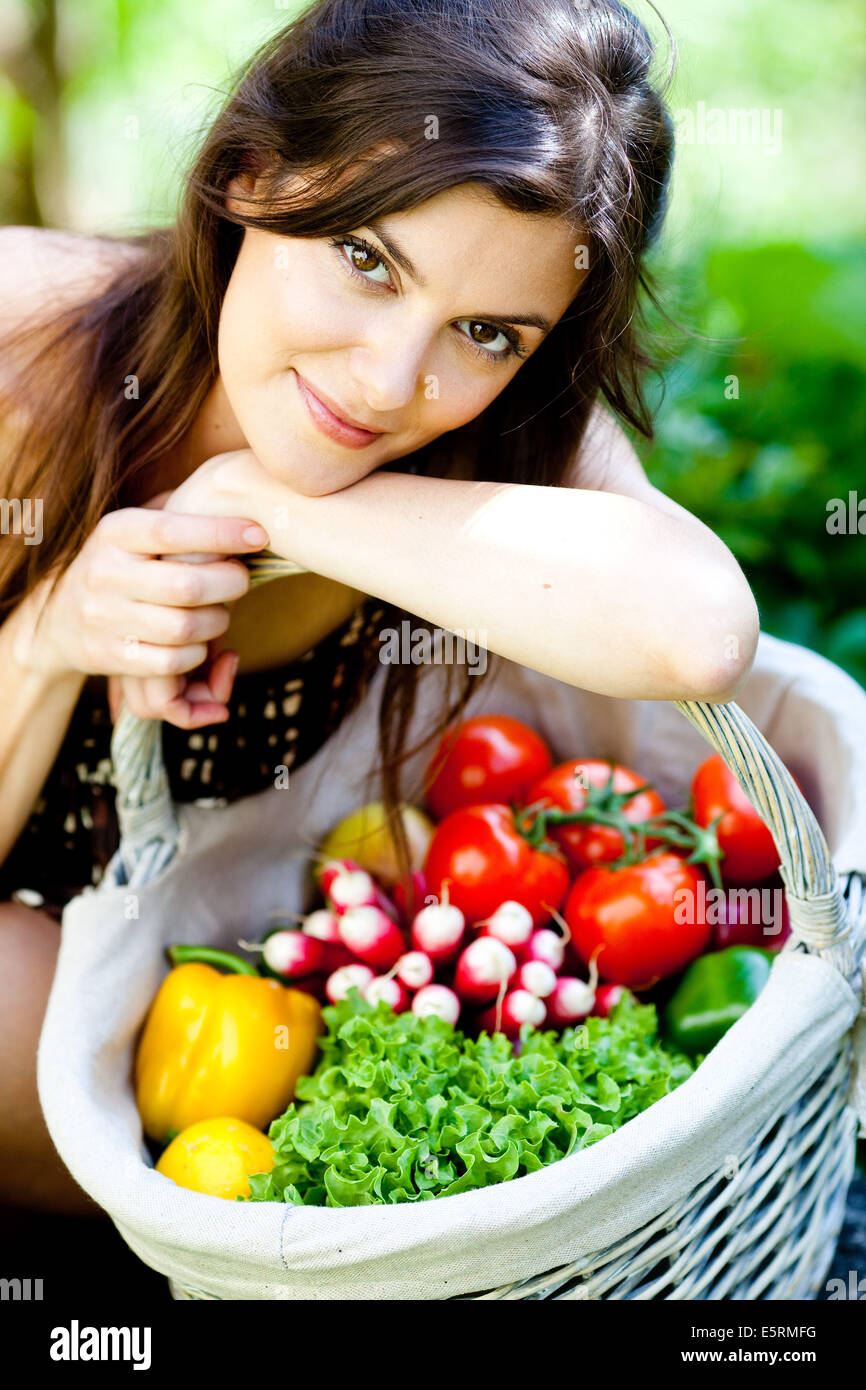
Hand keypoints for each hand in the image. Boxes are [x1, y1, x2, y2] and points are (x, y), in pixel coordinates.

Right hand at [33, 479, 269, 728]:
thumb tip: (232, 492)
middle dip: (230, 584)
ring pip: (184, 628)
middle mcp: (105, 573)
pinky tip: (200, 644)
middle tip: (241, 580)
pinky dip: (197, 655)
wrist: (57, 617)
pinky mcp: (110, 655)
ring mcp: (105, 617)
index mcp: (115, 532)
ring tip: (220, 613)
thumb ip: (175, 510)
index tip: (259, 534)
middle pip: (187, 586)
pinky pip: (171, 662)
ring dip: (217, 623)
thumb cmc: (121, 564)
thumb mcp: (134, 529)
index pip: (171, 530)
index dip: (219, 532)